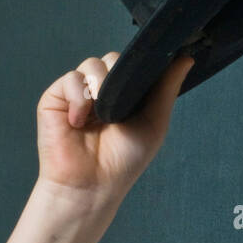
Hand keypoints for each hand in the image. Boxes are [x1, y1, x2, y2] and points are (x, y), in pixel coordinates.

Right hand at [35, 52, 195, 201]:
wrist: (92, 184)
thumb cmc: (125, 159)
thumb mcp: (155, 122)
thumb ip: (167, 89)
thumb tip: (188, 58)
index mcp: (125, 94)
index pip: (132, 64)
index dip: (140, 64)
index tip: (149, 68)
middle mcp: (102, 90)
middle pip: (113, 58)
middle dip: (121, 76)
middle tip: (122, 104)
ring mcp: (78, 93)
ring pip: (92, 64)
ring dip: (101, 85)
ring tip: (102, 115)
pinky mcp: (55, 98)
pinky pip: (70, 79)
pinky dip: (78, 98)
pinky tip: (79, 121)